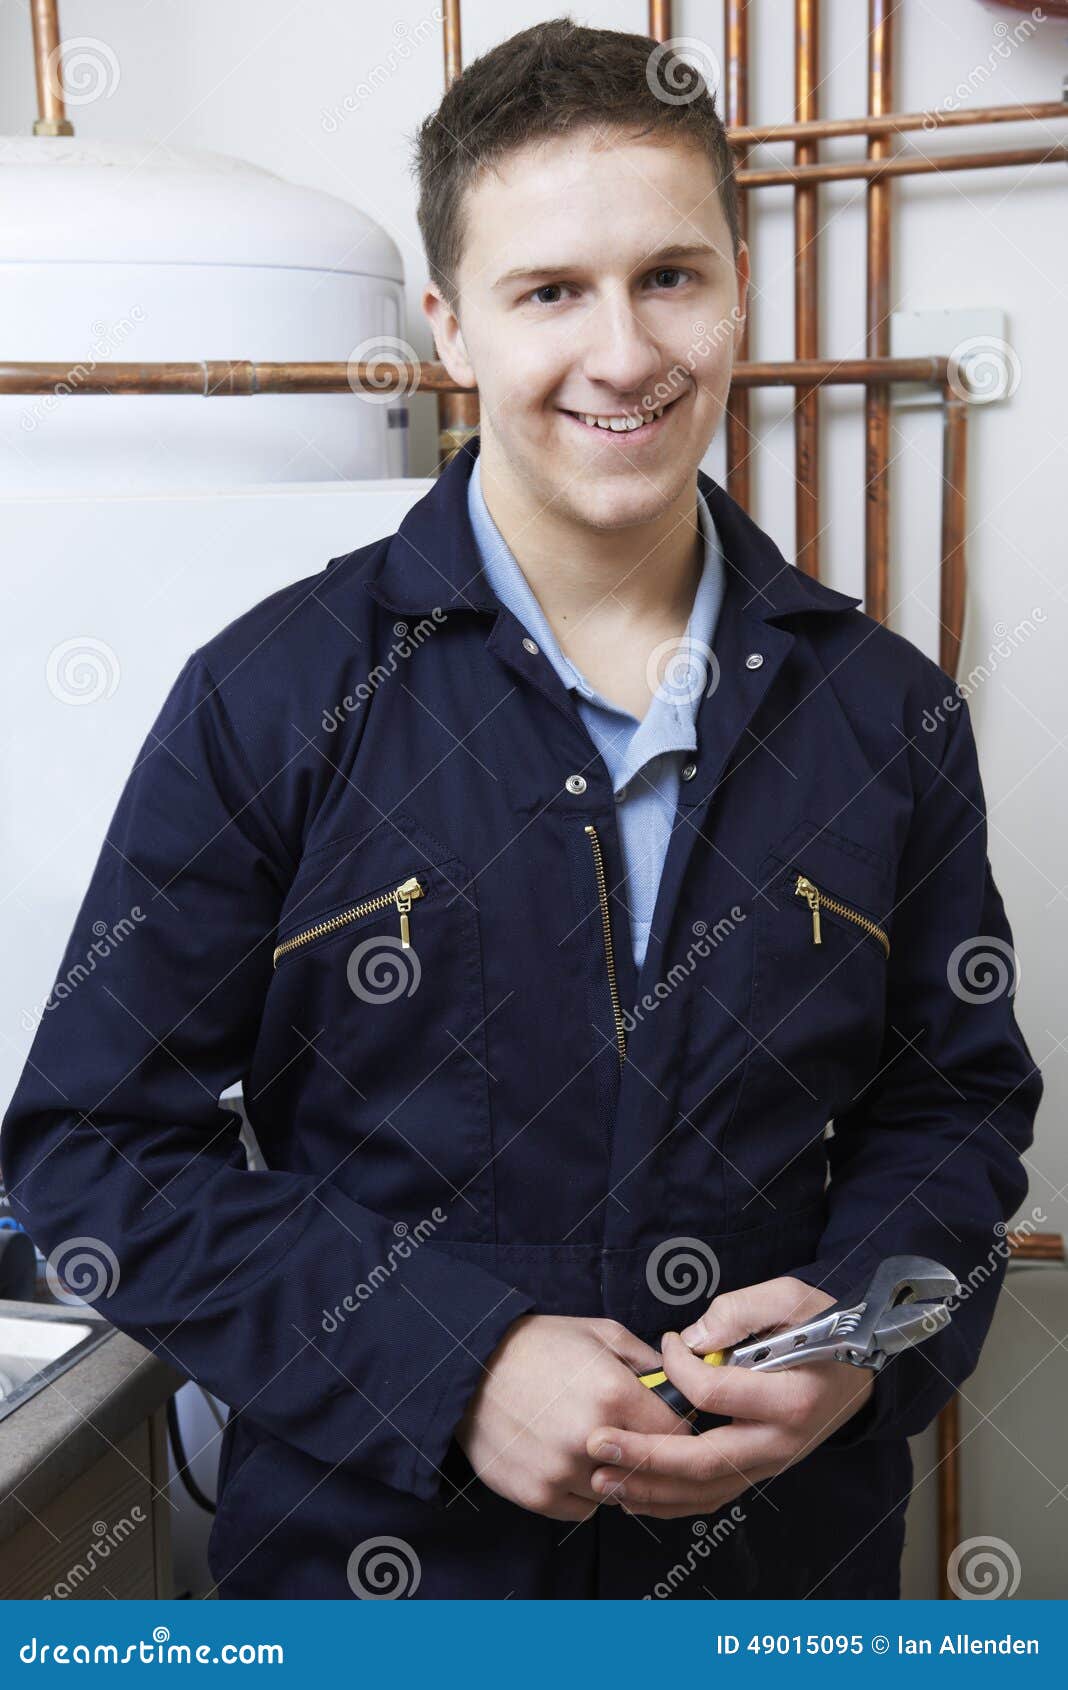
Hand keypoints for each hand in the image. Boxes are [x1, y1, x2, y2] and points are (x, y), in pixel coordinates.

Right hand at [454, 1313, 686, 1520]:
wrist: (470, 1366)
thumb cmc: (539, 1344)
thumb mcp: (600, 1333)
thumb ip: (647, 1360)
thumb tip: (681, 1383)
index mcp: (613, 1394)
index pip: (679, 1434)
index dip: (678, 1428)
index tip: (669, 1423)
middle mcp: (592, 1440)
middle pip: (651, 1470)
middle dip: (651, 1456)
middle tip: (636, 1438)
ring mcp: (563, 1473)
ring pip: (618, 1495)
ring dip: (616, 1477)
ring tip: (595, 1446)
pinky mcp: (537, 1495)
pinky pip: (583, 1510)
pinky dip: (584, 1491)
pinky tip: (570, 1461)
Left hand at [584, 1276, 874, 1518]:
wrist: (859, 1370)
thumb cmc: (823, 1326)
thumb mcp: (790, 1297)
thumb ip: (739, 1311)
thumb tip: (690, 1341)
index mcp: (791, 1397)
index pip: (716, 1393)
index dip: (678, 1367)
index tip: (665, 1343)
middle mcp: (781, 1441)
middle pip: (705, 1460)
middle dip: (645, 1456)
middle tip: (597, 1443)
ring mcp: (771, 1463)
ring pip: (704, 1490)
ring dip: (650, 1489)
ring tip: (602, 1479)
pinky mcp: (759, 1471)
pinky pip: (711, 1496)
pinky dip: (670, 1500)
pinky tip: (633, 1494)